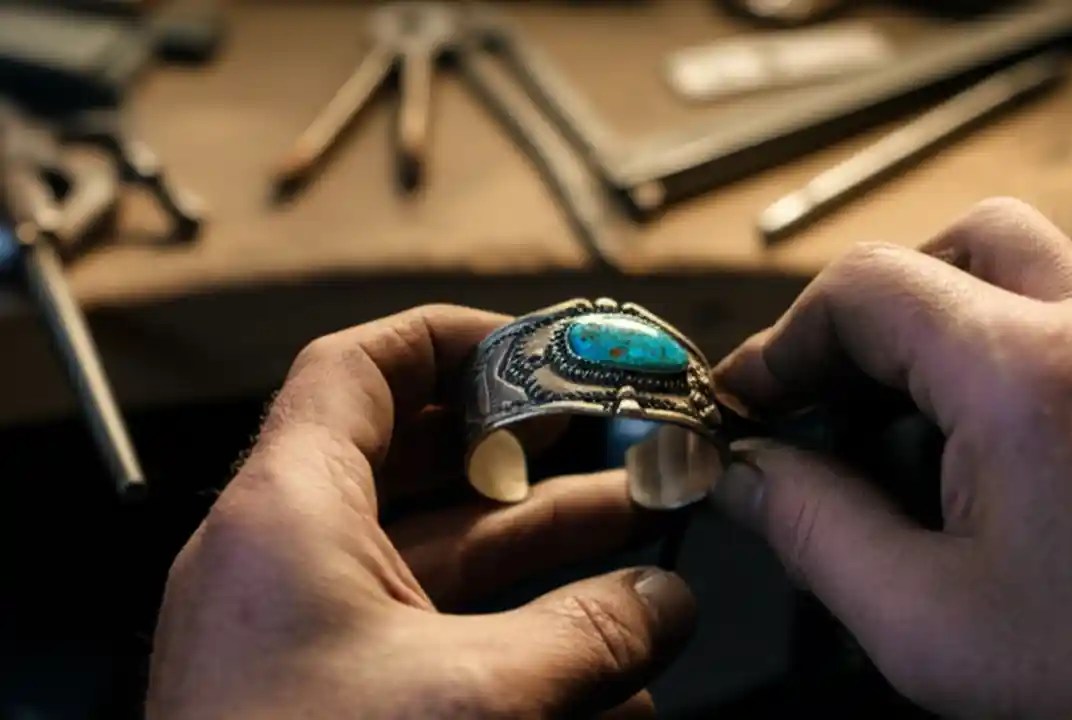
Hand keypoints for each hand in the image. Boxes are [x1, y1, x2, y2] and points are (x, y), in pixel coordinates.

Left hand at [147, 306, 694, 718]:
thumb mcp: (472, 698)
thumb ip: (585, 637)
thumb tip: (663, 604)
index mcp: (286, 516)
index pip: (360, 369)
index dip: (455, 341)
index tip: (539, 345)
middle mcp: (290, 563)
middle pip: (422, 465)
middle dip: (534, 455)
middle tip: (617, 444)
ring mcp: (316, 636)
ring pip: (442, 556)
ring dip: (541, 546)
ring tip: (636, 533)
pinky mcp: (341, 698)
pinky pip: (438, 637)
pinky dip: (516, 632)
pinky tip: (601, 658)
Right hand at [713, 198, 1071, 717]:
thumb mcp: (927, 622)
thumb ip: (813, 532)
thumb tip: (748, 476)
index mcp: (1027, 377)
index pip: (866, 289)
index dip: (785, 340)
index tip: (752, 398)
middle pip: (950, 244)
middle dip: (866, 308)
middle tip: (825, 391)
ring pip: (1024, 264)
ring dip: (943, 313)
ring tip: (902, 410)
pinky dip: (1008, 340)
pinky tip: (988, 433)